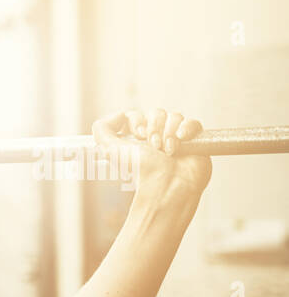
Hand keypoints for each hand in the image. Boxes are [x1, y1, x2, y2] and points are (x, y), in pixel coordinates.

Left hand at [92, 108, 212, 218]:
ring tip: (168, 150)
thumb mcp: (112, 150)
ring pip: (174, 116)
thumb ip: (102, 130)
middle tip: (154, 146)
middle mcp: (155, 136)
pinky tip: (182, 139)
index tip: (139, 135)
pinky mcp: (194, 140)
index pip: (136, 115)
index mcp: (136, 139)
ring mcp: (175, 137)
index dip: (137, 121)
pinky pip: (192, 122)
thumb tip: (115, 114)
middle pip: (156, 112)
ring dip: (169, 132)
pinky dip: (187, 128)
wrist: (168, 184)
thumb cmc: (141, 170)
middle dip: (154, 127)